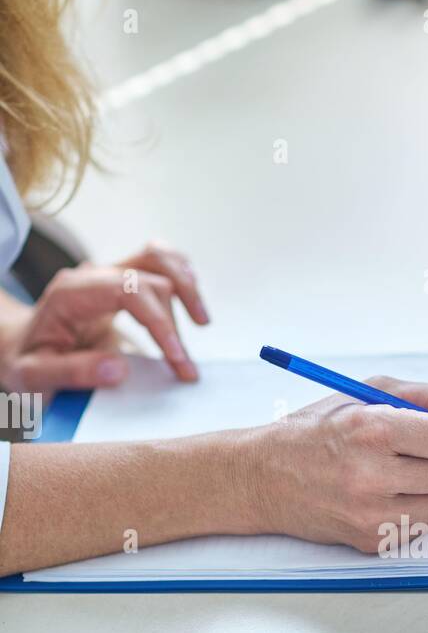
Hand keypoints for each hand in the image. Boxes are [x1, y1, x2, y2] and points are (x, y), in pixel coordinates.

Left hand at [0, 243, 209, 399]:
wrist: (20, 346)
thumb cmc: (26, 361)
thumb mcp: (34, 375)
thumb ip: (73, 372)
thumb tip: (119, 370)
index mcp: (70, 293)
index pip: (129, 290)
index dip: (159, 322)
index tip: (176, 358)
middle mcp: (90, 276)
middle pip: (149, 278)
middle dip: (174, 322)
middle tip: (184, 367)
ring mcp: (106, 275)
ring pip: (157, 257)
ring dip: (186, 286)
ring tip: (202, 321)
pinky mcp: (119, 281)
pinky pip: (156, 262)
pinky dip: (179, 277)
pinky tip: (191, 303)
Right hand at [241, 376, 427, 552]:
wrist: (264, 478)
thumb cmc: (318, 430)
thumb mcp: (368, 393)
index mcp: (373, 429)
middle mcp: (372, 475)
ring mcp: (371, 514)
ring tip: (411, 475)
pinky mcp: (371, 541)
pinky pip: (426, 527)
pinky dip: (420, 511)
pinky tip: (391, 496)